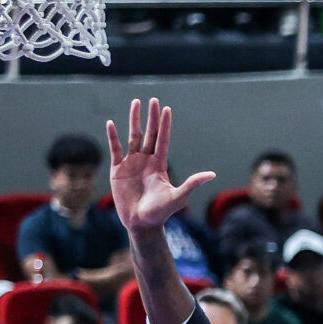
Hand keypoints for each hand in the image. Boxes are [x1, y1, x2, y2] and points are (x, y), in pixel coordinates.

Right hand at [107, 98, 215, 231]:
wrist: (141, 224)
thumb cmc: (161, 212)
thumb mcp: (178, 197)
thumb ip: (192, 184)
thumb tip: (211, 174)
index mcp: (160, 164)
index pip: (163, 139)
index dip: (165, 124)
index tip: (166, 109)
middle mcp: (146, 160)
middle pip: (149, 133)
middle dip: (151, 117)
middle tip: (152, 99)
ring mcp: (131, 164)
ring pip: (133, 137)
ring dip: (133, 120)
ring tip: (135, 103)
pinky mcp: (117, 170)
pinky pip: (115, 150)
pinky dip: (113, 137)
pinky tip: (111, 123)